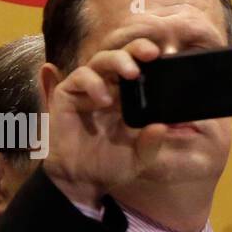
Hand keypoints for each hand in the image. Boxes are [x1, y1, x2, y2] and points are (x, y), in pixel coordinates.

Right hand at [40, 38, 164, 206]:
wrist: (82, 181)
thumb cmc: (110, 165)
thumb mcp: (138, 158)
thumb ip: (150, 144)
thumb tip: (161, 127)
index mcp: (128, 98)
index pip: (139, 68)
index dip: (148, 58)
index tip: (164, 56)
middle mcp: (108, 88)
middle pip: (120, 57)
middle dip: (135, 50)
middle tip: (150, 54)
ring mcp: (87, 90)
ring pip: (100, 61)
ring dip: (116, 61)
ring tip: (131, 73)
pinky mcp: (67, 95)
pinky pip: (78, 78)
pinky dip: (92, 83)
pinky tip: (104, 99)